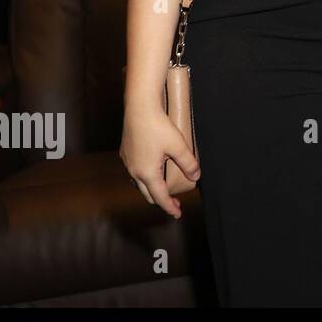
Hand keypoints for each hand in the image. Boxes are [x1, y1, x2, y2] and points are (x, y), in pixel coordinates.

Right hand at [119, 100, 200, 218]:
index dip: (169, 207)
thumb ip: (189, 163)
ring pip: (138, 182)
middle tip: (174, 203)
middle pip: (147, 193)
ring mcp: (127, 161)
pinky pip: (134, 171)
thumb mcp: (179, 146)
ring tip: (164, 187)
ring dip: (151, 188)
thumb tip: (196, 176)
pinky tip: (152, 169)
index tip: (177, 213)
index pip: (160, 197)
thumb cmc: (159, 126)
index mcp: (147, 173)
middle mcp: (134, 170)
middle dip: (161, 200)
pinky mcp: (125, 152)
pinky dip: (144, 176)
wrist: (139, 107)